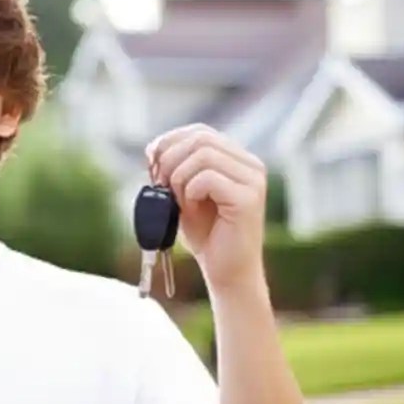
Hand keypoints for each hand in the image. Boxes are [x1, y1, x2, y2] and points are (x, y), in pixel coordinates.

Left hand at [146, 124, 267, 291]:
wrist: (227, 272)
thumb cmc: (207, 235)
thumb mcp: (184, 194)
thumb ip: (175, 169)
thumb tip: (152, 149)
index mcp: (237, 160)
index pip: (200, 131)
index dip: (170, 141)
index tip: (151, 162)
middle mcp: (250, 165)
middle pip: (200, 138)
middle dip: (170, 159)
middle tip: (160, 185)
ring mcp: (253, 180)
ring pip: (203, 154)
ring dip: (179, 177)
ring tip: (179, 201)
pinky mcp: (249, 198)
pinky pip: (207, 178)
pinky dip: (189, 192)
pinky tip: (191, 209)